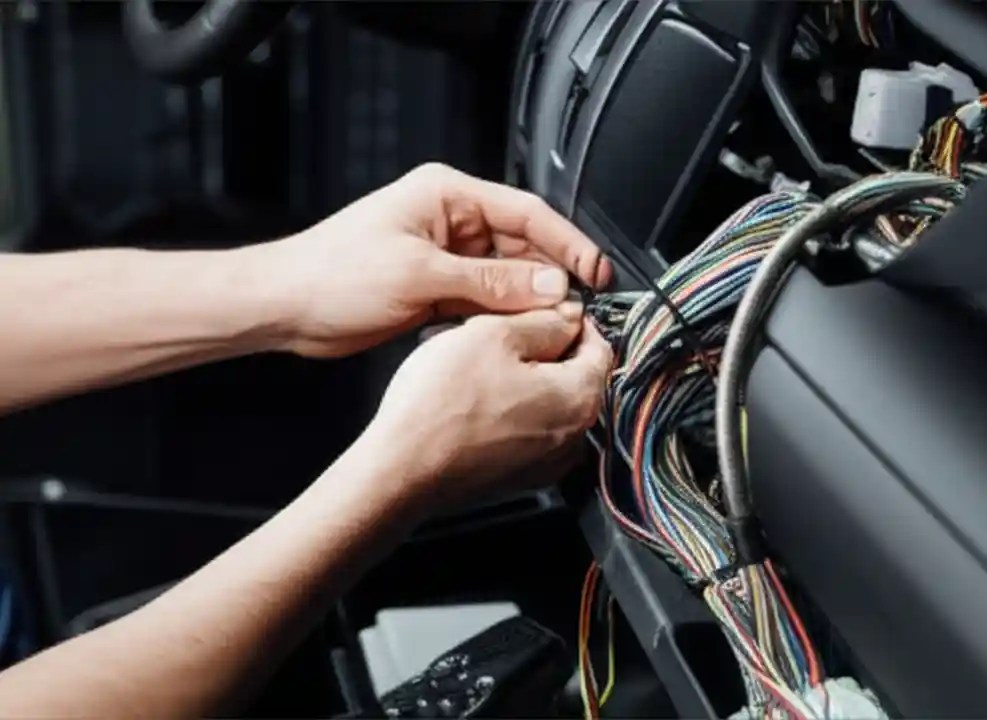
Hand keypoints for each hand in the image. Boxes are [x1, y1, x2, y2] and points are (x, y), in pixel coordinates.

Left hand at [259, 164, 611, 357]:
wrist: (285, 307)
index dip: (568, 242)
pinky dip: (503, 317)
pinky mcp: (438, 288)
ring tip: (553, 327)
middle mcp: (452, 220)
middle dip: (551, 278)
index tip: (596, 272)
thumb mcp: (422, 275)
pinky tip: (516, 335)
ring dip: (529, 302)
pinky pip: (487, 300)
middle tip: (577, 310)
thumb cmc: (333, 274)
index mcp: (449, 195)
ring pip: (509, 278)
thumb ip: (492, 283)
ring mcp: (446, 256)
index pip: (528, 213)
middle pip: (524, 247)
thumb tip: (550, 286)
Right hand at [360, 303, 611, 510]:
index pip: (600, 347)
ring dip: (522, 378)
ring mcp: (548, 463)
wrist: (400, 470)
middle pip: (574, 376)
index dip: (573, 320)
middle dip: (542, 349)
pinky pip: (527, 430)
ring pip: (547, 403)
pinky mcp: (520, 476)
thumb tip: (569, 316)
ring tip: (479, 364)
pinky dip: (509, 410)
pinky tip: (473, 398)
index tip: (546, 310)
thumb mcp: (494, 335)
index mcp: (580, 399)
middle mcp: (575, 437)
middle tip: (501, 334)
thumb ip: (543, 321)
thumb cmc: (442, 404)